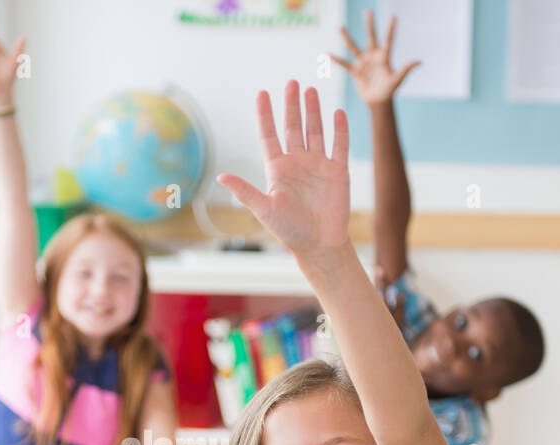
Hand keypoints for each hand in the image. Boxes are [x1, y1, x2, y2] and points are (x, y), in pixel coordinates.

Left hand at [217, 82, 351, 258]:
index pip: (269, 135)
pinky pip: (339, 145)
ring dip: (313, 111)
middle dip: (291, 105)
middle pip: (292, 127)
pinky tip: (337, 112)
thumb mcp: (264, 209)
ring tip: (310, 91)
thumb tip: (220, 176)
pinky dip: (339, 129)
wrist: (319, 244)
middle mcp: (297, 163)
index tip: (262, 93)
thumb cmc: (289, 231)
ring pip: (315, 131)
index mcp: (277, 169)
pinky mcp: (337, 171)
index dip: (265, 115)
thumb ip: (245, 191)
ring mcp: (318, 165)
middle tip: (291, 83)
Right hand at [333, 10, 420, 104]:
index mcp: (384, 56)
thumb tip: (420, 61)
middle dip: (369, 24)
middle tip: (368, 11)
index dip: (390, 29)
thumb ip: (406, 69)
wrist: (379, 100)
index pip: (388, 40)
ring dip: (346, 37)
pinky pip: (344, 64)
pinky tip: (327, 54)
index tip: (393, 16)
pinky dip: (336, 60)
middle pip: (371, 37)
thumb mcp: (398, 79)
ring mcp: (363, 62)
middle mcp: (373, 56)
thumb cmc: (390, 89)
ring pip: (354, 47)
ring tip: (339, 27)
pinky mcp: (355, 71)